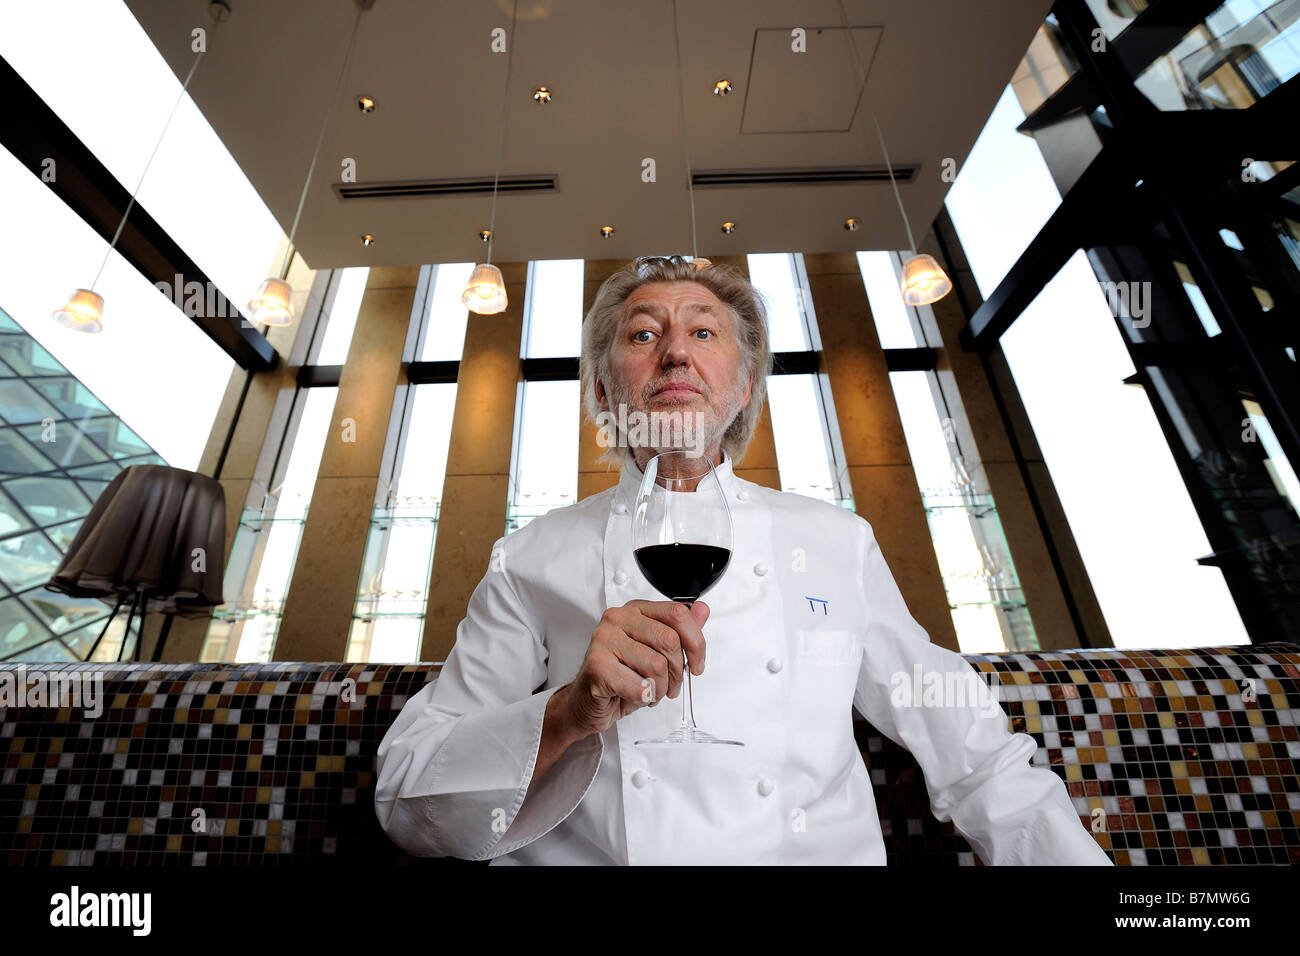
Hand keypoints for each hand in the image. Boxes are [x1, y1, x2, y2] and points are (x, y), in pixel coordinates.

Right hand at [560, 600, 708, 738]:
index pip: (677, 613)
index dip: (696, 642)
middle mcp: (617, 619)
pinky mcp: (597, 665)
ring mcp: (604, 640)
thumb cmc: (620, 675)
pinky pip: (640, 686)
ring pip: (657, 665)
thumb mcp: (654, 652)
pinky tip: (636, 696)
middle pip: (670, 640)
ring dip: (660, 689)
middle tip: (669, 685)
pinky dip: (645, 698)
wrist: (586, 701)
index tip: (697, 663)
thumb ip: (678, 631)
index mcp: (635, 610)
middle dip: (677, 672)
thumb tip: (702, 610)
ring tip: (649, 691)